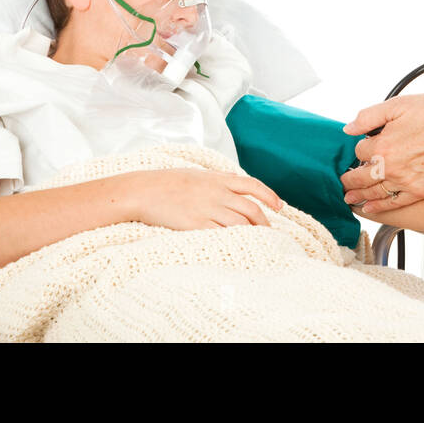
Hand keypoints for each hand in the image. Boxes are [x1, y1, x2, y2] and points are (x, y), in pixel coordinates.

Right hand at [127, 169, 284, 230]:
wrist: (143, 190)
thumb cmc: (167, 183)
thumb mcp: (197, 175)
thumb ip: (216, 181)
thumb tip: (233, 187)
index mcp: (218, 179)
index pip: (252, 185)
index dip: (270, 195)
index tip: (280, 206)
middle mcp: (217, 193)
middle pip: (251, 209)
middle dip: (264, 223)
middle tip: (270, 233)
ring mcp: (207, 209)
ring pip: (240, 224)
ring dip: (252, 235)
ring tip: (257, 244)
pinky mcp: (196, 224)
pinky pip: (221, 235)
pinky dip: (233, 241)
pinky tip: (237, 247)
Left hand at [340, 91, 423, 212]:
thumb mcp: (398, 104)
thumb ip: (369, 116)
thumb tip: (349, 128)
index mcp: (382, 145)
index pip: (359, 151)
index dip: (362, 146)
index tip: (367, 144)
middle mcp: (390, 168)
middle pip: (360, 176)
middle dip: (349, 178)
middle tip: (342, 180)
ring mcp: (405, 182)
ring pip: (374, 192)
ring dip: (358, 194)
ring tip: (348, 196)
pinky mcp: (420, 190)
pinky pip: (394, 203)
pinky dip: (379, 206)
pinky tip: (369, 207)